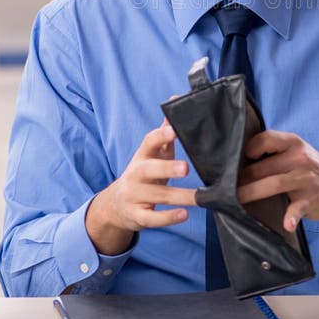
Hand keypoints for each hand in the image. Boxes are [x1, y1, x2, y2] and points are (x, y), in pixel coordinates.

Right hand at [86, 119, 195, 254]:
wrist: (117, 204)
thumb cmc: (144, 173)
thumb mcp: (152, 153)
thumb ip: (165, 130)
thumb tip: (176, 99)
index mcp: (142, 156)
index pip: (148, 142)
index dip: (160, 136)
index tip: (173, 130)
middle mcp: (135, 174)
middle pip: (149, 170)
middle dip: (167, 168)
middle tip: (186, 168)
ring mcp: (134, 196)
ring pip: (157, 196)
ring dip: (180, 197)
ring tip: (200, 198)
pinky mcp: (137, 216)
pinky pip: (152, 219)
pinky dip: (168, 218)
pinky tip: (184, 215)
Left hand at [237, 130, 318, 239]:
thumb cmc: (311, 169)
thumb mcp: (297, 152)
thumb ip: (274, 153)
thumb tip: (238, 161)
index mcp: (292, 143)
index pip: (265, 138)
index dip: (248, 148)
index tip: (236, 160)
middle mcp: (299, 158)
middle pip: (262, 166)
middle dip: (241, 178)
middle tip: (225, 188)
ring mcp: (306, 178)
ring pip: (273, 184)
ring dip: (251, 193)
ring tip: (236, 200)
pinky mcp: (311, 199)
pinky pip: (299, 208)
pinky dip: (292, 216)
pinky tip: (287, 224)